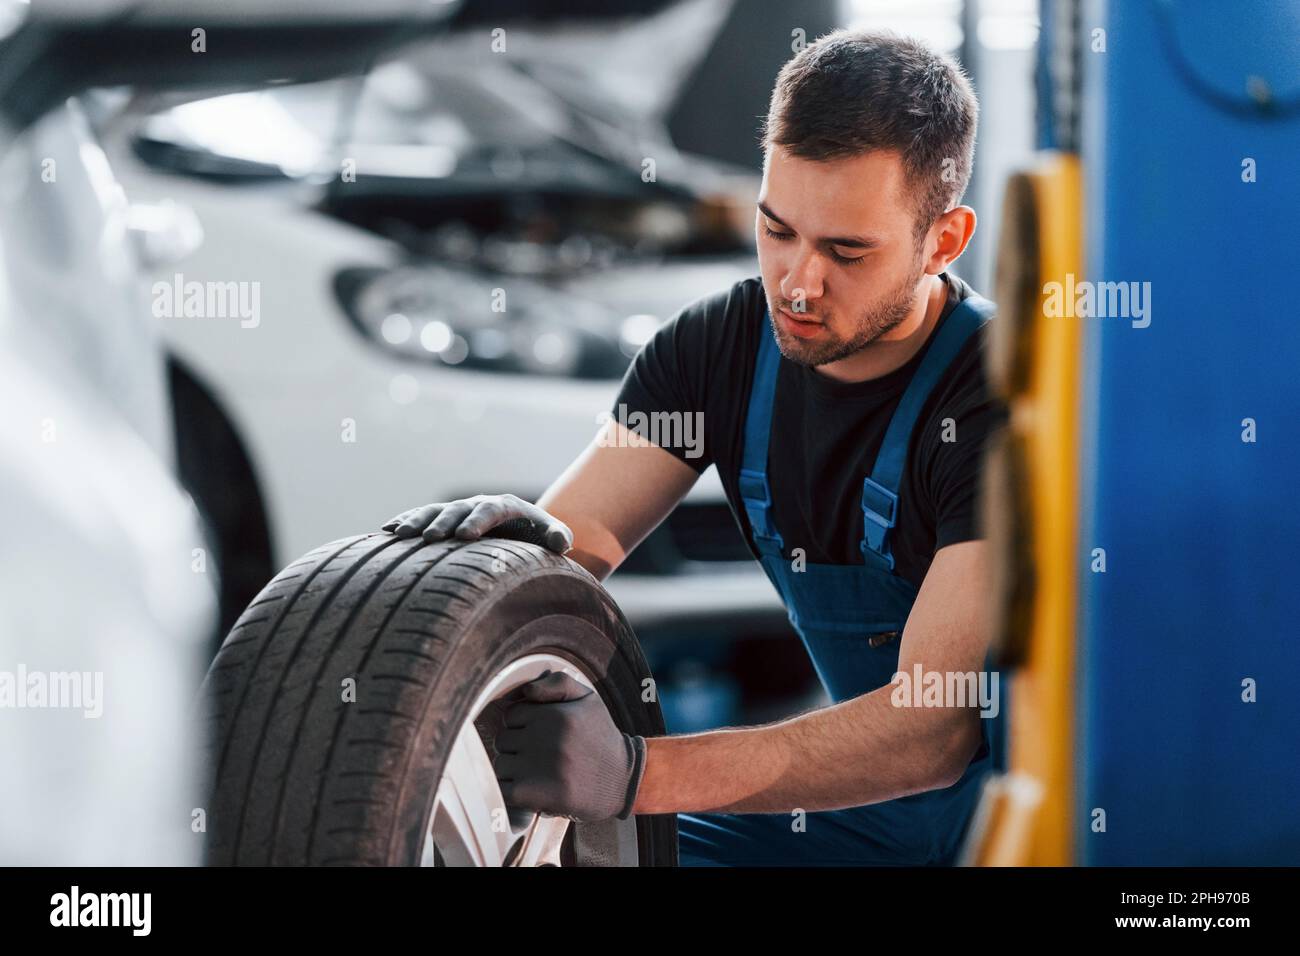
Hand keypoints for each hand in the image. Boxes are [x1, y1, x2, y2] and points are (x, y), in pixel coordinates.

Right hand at [381, 494, 572, 552]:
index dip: (477, 521)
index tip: (464, 536)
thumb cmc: (537, 539)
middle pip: (457, 510)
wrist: (520, 532)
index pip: (489, 510)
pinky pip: (420, 516)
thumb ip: (558, 536)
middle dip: (443, 522)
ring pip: (434, 511)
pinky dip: (404, 521)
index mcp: (504, 506)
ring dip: (417, 521)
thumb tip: (562, 542)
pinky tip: (386, 531)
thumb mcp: (551, 536)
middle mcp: (477, 504)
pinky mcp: (442, 518)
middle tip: (430, 538)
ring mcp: (457, 510)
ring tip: (399, 535)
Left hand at [493, 672, 645, 822]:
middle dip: (516, 747)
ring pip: (501, 765)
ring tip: (538, 773)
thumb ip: (558, 683)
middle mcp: (546, 739)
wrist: (622, 781)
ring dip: (513, 771)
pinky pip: (504, 789)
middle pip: (503, 740)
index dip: (523, 725)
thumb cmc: (600, 738)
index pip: (511, 715)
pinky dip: (512, 791)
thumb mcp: (588, 699)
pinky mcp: (537, 794)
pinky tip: (530, 790)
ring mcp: (540, 768)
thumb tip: (526, 690)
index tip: (540, 735)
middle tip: (541, 756)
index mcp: (556, 715)